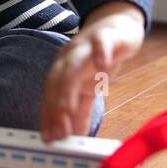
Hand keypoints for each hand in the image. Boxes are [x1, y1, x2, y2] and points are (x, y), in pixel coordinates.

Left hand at [39, 1, 144, 142]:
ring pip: (72, 65)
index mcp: (62, 71)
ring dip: (67, 88)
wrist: (117, 28)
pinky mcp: (106, 36)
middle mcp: (69, 58)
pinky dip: (100, 53)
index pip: (50, 96)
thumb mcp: (89, 88)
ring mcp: (85, 46)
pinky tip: (103, 65)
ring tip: (67, 109)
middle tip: (60, 134)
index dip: (48, 117)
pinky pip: (101, 43)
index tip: (49, 139)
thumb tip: (76, 137)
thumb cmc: (99, 59)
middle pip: (57, 83)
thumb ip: (82, 111)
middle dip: (55, 109)